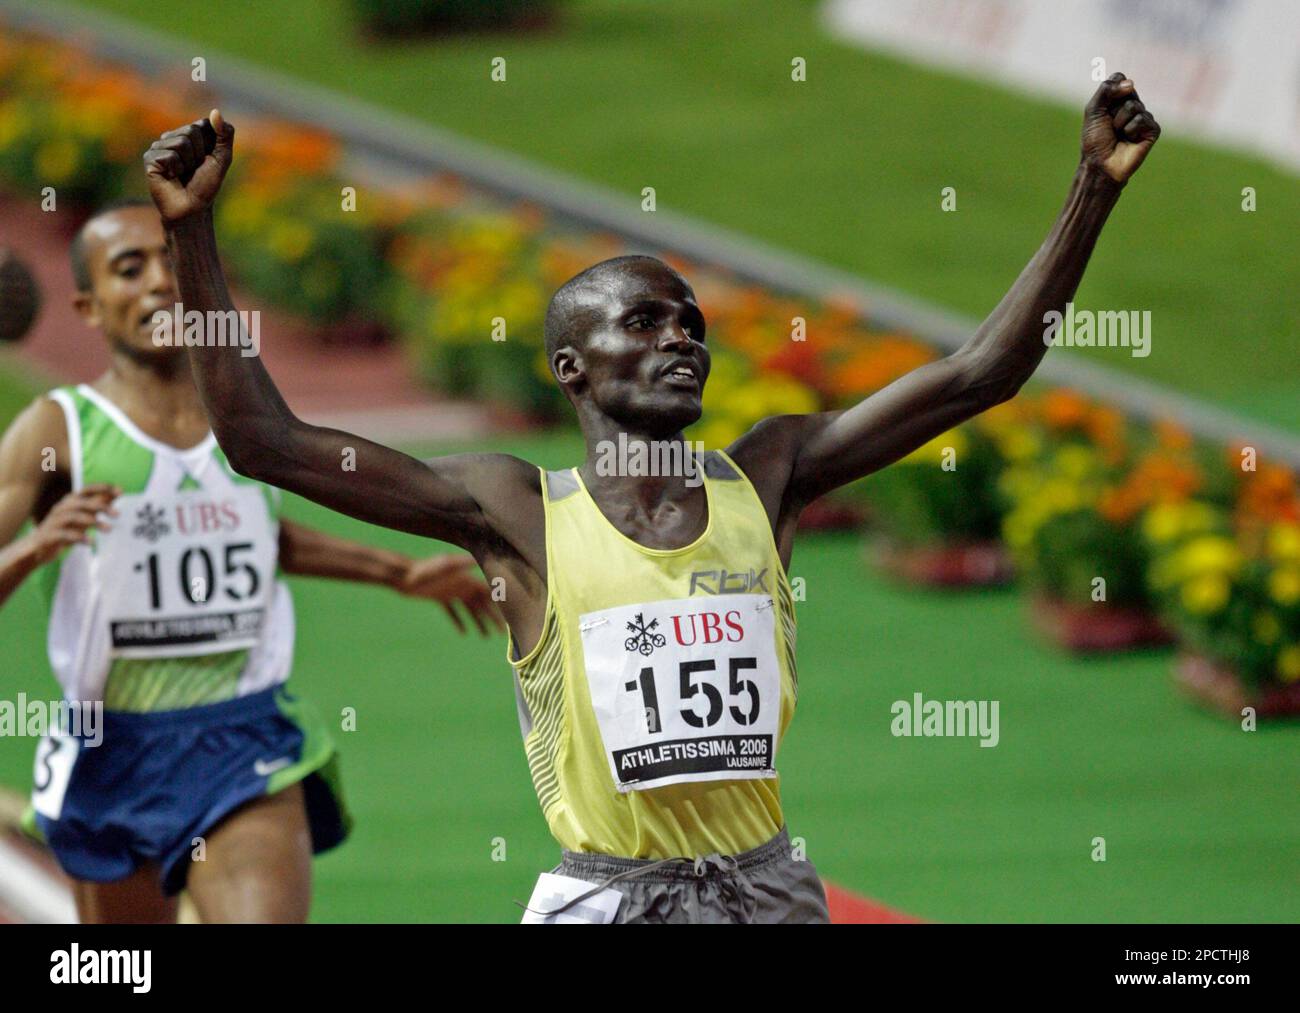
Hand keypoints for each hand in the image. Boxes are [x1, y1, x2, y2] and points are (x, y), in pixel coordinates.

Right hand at [29, 485, 118, 563]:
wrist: (37, 549)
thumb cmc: (64, 530)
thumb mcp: (84, 517)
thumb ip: (98, 505)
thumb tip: (118, 492)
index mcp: (70, 502)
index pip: (87, 490)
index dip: (103, 488)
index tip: (120, 491)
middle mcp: (62, 508)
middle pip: (82, 502)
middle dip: (101, 506)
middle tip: (118, 515)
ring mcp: (54, 521)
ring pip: (74, 516)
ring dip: (93, 521)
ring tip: (109, 529)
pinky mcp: (49, 536)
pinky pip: (64, 534)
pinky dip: (78, 537)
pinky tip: (90, 542)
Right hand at [143, 108, 235, 223]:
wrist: (192, 208)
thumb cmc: (207, 185)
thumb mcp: (222, 158)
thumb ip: (224, 135)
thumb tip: (215, 111)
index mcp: (188, 136)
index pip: (203, 124)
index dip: (211, 144)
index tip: (208, 160)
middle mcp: (172, 138)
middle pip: (191, 131)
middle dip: (199, 154)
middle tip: (194, 170)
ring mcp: (159, 147)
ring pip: (180, 142)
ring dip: (188, 163)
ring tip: (183, 174)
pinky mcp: (150, 158)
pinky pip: (169, 155)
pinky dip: (176, 168)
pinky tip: (172, 177)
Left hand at [397, 554, 504, 636]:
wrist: (404, 575)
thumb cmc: (425, 569)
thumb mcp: (444, 564)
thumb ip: (461, 563)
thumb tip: (478, 561)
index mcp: (466, 579)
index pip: (487, 594)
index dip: (498, 605)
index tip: (507, 615)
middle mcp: (462, 586)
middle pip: (481, 605)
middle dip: (492, 618)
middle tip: (501, 634)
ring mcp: (452, 592)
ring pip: (469, 610)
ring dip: (478, 622)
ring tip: (485, 637)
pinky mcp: (440, 598)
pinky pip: (453, 612)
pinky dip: (458, 621)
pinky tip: (463, 633)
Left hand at [1081, 73, 1160, 184]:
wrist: (1100, 164)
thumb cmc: (1095, 139)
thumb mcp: (1094, 110)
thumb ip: (1106, 90)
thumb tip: (1130, 83)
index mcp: (1119, 99)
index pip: (1119, 78)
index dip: (1110, 90)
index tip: (1102, 108)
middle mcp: (1133, 105)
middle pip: (1126, 91)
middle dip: (1112, 110)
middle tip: (1109, 125)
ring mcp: (1144, 117)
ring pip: (1133, 106)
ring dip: (1119, 122)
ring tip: (1118, 135)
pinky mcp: (1153, 129)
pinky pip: (1141, 119)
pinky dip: (1130, 130)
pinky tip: (1129, 140)